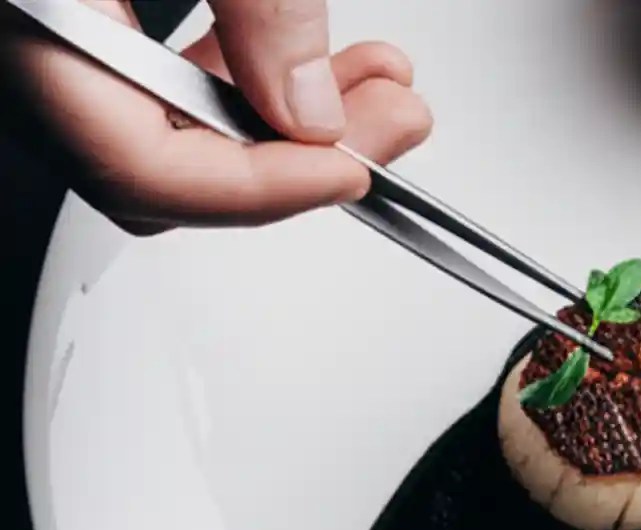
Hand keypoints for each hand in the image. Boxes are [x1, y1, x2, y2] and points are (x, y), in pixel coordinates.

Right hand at [0, 0, 431, 232]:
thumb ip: (256, 5)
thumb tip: (311, 110)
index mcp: (25, 30)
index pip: (143, 172)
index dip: (265, 189)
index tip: (353, 171)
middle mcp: (26, 54)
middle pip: (165, 168)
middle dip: (300, 161)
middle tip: (394, 126)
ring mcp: (51, 45)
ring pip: (169, 132)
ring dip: (288, 122)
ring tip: (378, 91)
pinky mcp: (83, 25)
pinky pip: (159, 87)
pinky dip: (246, 83)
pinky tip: (311, 64)